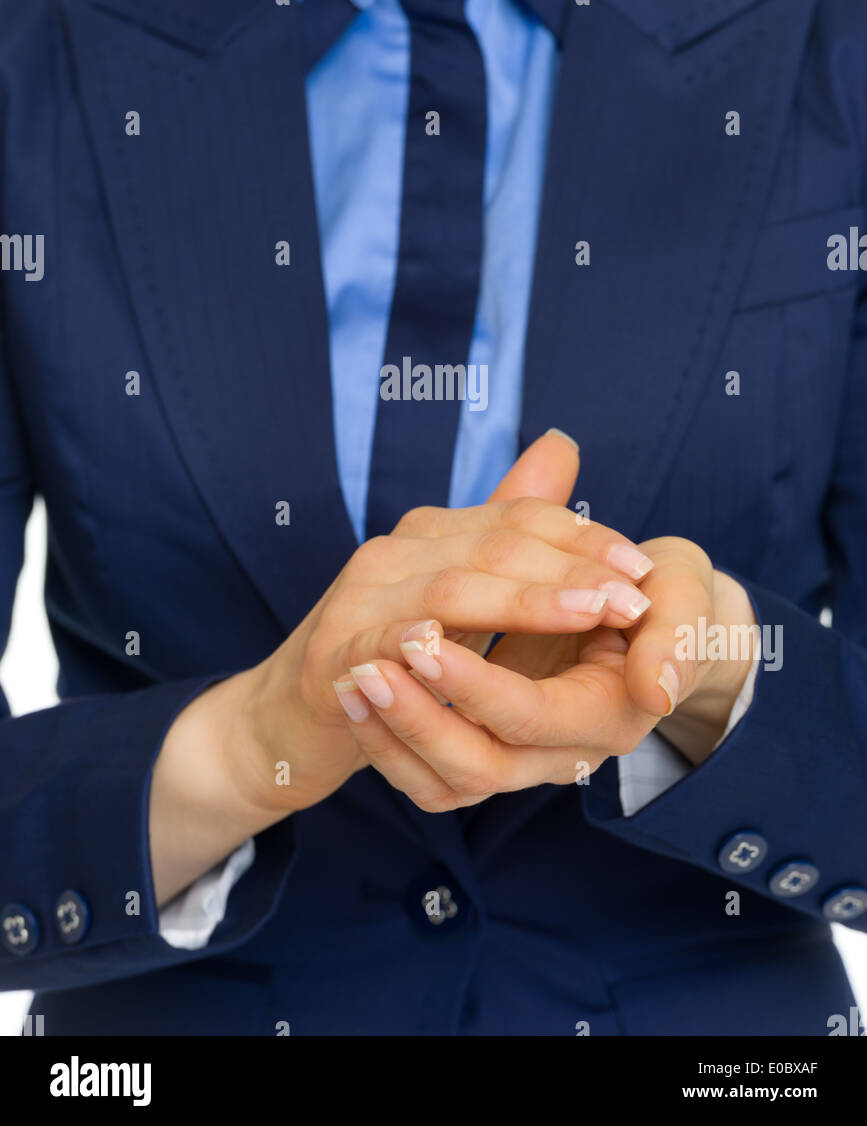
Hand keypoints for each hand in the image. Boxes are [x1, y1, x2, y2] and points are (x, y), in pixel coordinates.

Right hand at [149, 431, 654, 901]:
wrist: (289, 715)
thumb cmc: (386, 658)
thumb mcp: (459, 597)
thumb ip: (510, 532)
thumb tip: (563, 445)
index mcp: (433, 534)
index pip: (520, 517)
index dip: (585, 538)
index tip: (644, 567)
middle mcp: (396, 551)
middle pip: (496, 545)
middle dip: (574, 570)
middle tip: (637, 596)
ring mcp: (359, 598)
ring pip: (453, 588)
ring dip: (529, 600)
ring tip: (594, 614)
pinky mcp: (331, 654)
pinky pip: (384, 644)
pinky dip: (424, 647)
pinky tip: (468, 651)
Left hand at [332, 539, 756, 810]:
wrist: (660, 623)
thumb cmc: (671, 599)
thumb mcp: (688, 595)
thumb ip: (680, 629)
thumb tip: (654, 688)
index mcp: (611, 713)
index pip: (530, 718)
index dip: (475, 686)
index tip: (421, 639)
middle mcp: (566, 751)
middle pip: (480, 762)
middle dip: (420, 716)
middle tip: (365, 664)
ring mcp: (527, 756)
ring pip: (449, 777)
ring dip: (395, 730)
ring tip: (350, 677)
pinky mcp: (495, 744)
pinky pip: (432, 772)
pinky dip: (390, 739)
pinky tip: (355, 690)